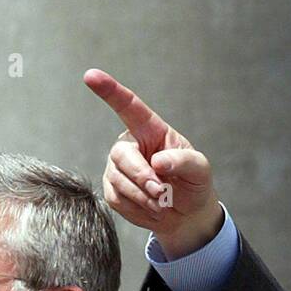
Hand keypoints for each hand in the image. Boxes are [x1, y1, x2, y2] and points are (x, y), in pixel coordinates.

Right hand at [83, 69, 223, 259]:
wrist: (186, 214)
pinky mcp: (112, 190)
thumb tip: (158, 161)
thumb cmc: (193, 184)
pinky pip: (117, 199)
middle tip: (161, 192)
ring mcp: (118, 168)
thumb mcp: (199, 169)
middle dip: (141, 177)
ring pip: (118, 180)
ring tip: (162, 204)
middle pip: (121, 155)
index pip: (129, 106)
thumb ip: (183, 161)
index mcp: (151, 130)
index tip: (91, 76)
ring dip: (143, 197)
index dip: (110, 91)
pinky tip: (151, 208)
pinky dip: (137, 209)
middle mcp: (131, 145)